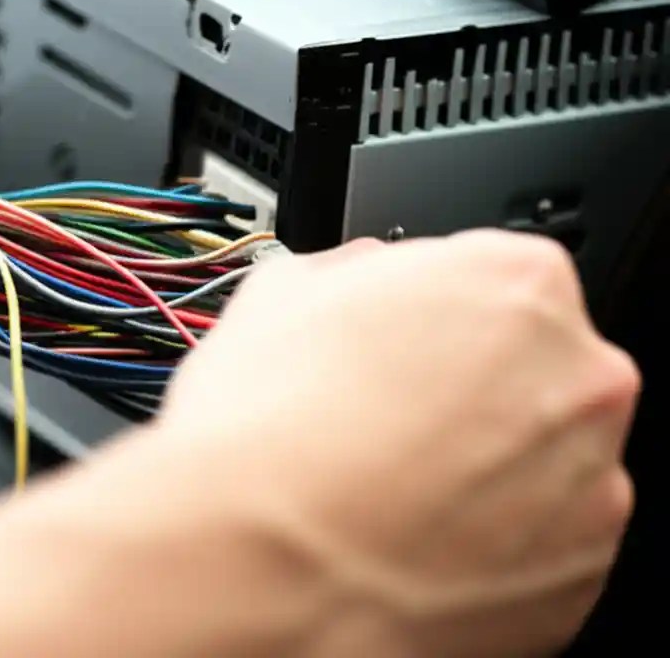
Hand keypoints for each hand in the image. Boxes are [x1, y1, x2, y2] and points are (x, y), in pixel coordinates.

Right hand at [155, 231, 638, 655]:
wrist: (257, 577)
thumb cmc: (263, 439)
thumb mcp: (277, 296)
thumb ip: (351, 272)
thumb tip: (361, 283)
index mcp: (518, 284)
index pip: (493, 275)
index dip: (431, 313)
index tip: (394, 345)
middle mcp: (579, 377)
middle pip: (532, 366)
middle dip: (466, 388)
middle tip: (381, 420)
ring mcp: (592, 482)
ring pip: (543, 458)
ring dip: (481, 465)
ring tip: (385, 489)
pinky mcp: (581, 575)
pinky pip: (542, 542)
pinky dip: (491, 542)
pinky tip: (410, 541)